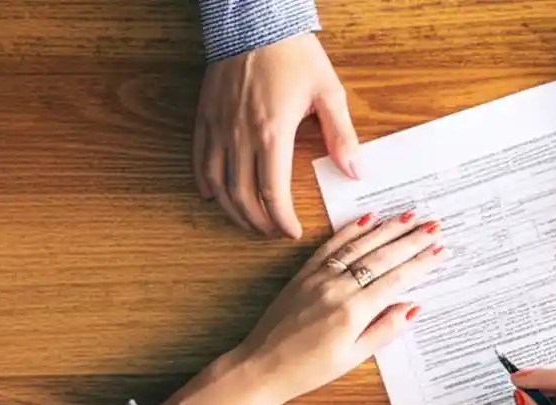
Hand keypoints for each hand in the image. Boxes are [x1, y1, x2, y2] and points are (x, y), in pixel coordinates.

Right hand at [194, 33, 360, 238]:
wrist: (253, 19)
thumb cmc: (293, 52)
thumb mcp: (328, 92)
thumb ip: (342, 136)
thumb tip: (355, 171)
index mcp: (272, 133)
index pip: (273, 194)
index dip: (281, 220)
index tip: (292, 231)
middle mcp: (240, 135)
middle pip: (243, 196)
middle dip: (259, 222)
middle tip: (274, 232)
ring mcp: (218, 127)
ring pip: (218, 184)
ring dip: (232, 210)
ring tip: (249, 222)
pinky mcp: (205, 117)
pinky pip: (199, 159)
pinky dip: (206, 183)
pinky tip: (214, 196)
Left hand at [236, 212, 448, 404]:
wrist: (263, 366)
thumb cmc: (309, 369)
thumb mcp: (353, 358)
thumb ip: (384, 330)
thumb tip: (413, 307)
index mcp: (354, 311)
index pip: (397, 279)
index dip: (422, 263)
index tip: (441, 251)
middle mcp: (338, 288)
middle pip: (382, 257)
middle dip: (411, 240)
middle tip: (434, 226)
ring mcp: (320, 277)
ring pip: (359, 245)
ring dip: (387, 229)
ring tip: (409, 216)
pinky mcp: (304, 274)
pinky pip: (331, 245)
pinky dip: (351, 230)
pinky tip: (368, 218)